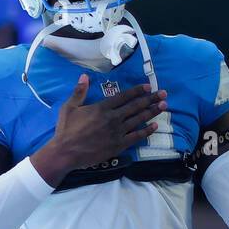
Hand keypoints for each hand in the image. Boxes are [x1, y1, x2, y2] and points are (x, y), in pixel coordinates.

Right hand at [31, 76, 163, 185]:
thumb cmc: (66, 130)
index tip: (148, 86)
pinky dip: (146, 131)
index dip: (137, 90)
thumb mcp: (69, 107)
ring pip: (139, 119)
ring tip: (163, 106)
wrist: (66, 153)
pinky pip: (136, 136)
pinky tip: (155, 126)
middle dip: (151, 99)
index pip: (124, 96)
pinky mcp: (118, 145)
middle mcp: (113, 118)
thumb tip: (84, 76)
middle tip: (163, 94)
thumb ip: (79, 92)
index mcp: (102, 108)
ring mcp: (117, 132)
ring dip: (152, 112)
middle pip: (136, 106)